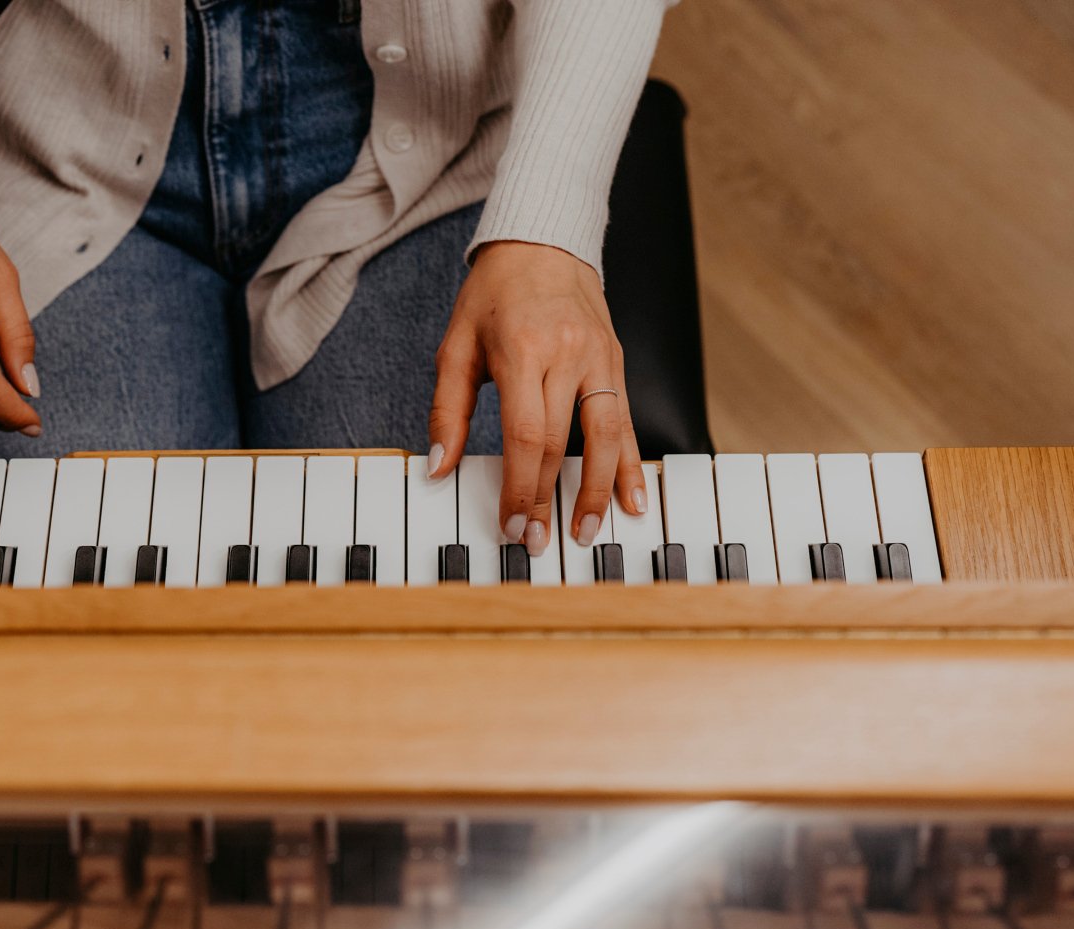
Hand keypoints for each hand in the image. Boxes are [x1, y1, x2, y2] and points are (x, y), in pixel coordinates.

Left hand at [429, 241, 644, 553]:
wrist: (543, 242)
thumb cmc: (494, 295)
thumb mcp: (456, 345)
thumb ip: (449, 410)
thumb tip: (439, 466)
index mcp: (522, 351)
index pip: (526, 435)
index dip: (521, 487)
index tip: (513, 524)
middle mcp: (567, 355)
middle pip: (563, 442)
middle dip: (550, 498)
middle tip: (540, 541)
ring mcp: (599, 358)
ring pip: (607, 436)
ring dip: (598, 491)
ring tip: (586, 530)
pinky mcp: (617, 361)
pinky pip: (627, 420)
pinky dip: (630, 463)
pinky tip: (634, 497)